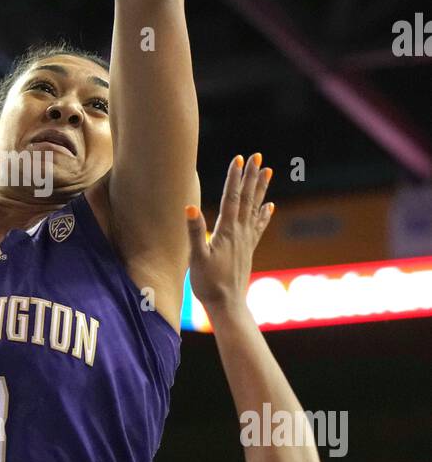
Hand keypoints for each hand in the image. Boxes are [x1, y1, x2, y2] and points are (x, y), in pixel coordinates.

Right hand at [186, 155, 274, 313]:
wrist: (227, 305)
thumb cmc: (209, 284)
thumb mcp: (197, 258)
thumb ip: (195, 232)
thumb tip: (190, 208)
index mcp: (227, 231)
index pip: (232, 198)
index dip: (235, 178)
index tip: (239, 159)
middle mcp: (240, 232)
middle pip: (247, 198)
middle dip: (251, 176)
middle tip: (257, 156)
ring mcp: (246, 241)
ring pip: (255, 209)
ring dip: (260, 189)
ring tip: (268, 172)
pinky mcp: (248, 250)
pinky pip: (258, 227)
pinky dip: (264, 214)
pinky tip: (270, 206)